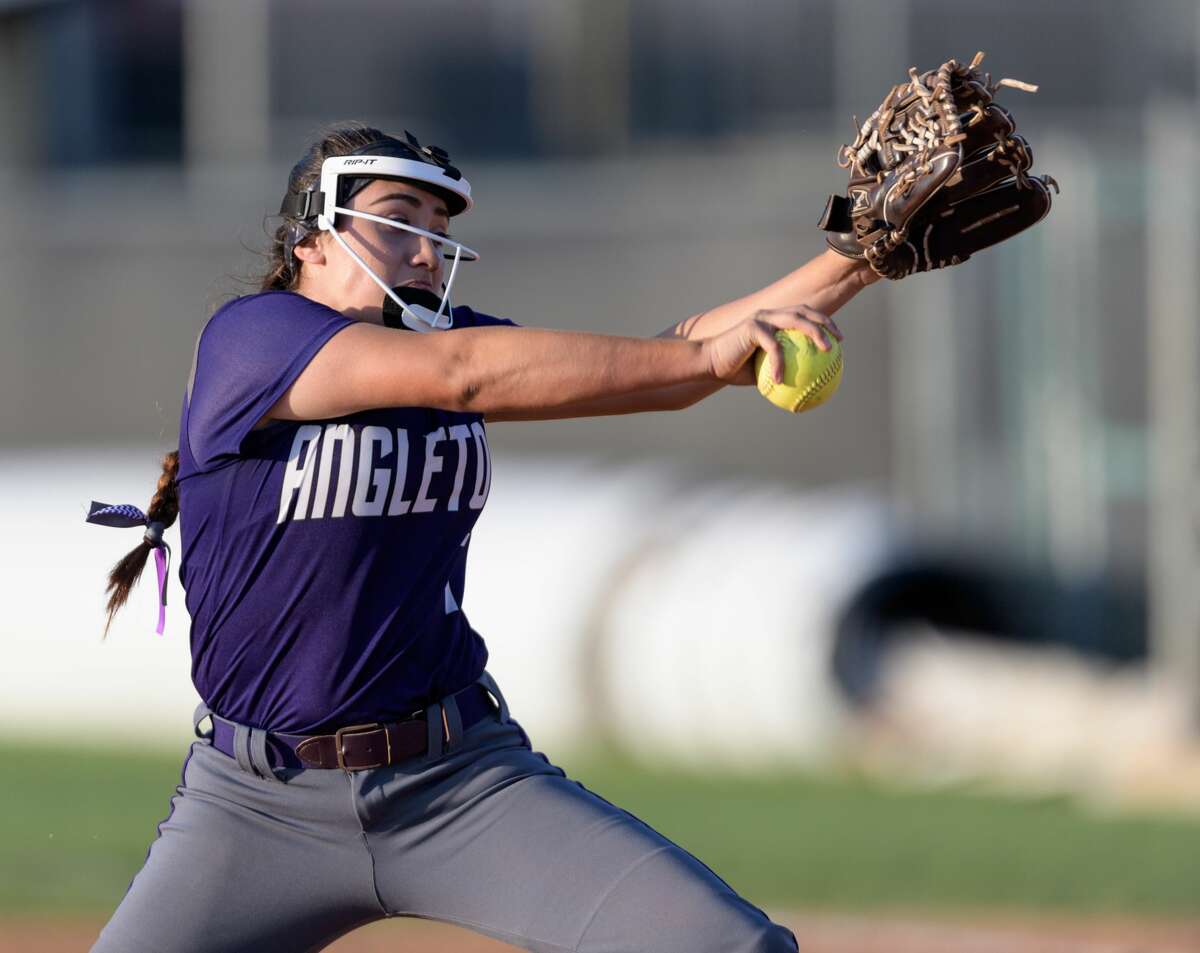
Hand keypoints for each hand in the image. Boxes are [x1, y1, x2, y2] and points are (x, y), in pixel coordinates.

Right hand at [702, 306, 842, 385]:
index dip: (822, 323)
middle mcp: (769, 315)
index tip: (837, 339)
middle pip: (804, 311)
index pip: (802, 315)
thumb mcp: (761, 373)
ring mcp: (761, 319)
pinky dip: (780, 363)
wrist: (708, 363)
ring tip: (825, 349)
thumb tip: (802, 387)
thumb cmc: (733, 369)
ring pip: (795, 320)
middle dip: (825, 322)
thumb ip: (780, 371)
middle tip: (838, 341)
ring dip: (814, 332)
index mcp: (773, 322)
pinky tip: (783, 380)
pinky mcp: (751, 328)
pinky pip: (773, 347)